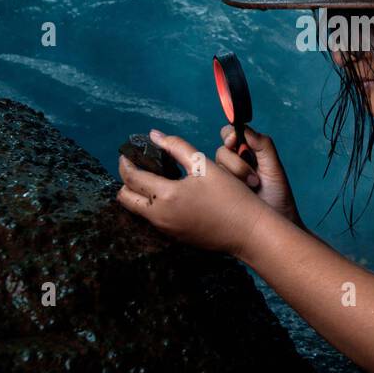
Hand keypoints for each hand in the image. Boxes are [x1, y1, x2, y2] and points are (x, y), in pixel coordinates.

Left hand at [116, 130, 268, 256]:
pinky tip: (170, 194)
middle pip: (125, 199)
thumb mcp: (203, 165)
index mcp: (166, 195)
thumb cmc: (230, 195)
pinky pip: (153, 219)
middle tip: (140, 165)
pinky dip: (152, 204)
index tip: (127, 153)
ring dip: (140, 193)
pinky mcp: (175, 237)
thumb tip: (154, 135)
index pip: (131, 178)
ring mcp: (166, 229)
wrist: (248, 232)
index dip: (125, 162)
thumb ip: (176, 147)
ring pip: (138, 210)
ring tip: (156, 177)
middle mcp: (159, 216)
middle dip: (127, 180)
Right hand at [215, 124, 302, 227]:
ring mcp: (223, 182)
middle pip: (222, 151)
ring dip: (233, 176)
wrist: (275, 227)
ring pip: (214, 167)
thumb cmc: (278, 199)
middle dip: (237, 163)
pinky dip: (220, 185)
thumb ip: (263, 145)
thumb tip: (243, 127)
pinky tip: (235, 194)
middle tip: (254, 179)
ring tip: (250, 189)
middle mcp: (232, 166)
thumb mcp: (274, 168)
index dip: (229, 135)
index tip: (235, 141)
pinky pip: (208, 183)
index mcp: (247, 155)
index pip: (230, 135)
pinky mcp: (214, 195)